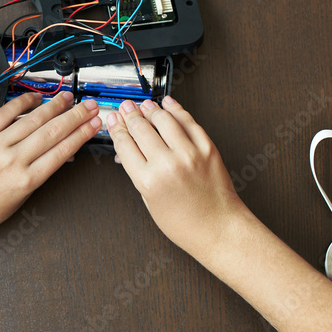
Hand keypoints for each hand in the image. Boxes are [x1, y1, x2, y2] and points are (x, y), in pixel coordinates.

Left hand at [0, 92, 101, 237]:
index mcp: (26, 180)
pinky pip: (5, 113)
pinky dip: (22, 103)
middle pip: (53, 131)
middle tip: (89, 106)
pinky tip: (35, 97)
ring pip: (33, 120)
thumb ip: (39, 174)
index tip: (94, 125)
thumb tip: (59, 154)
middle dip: (76, 116)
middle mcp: (13, 161)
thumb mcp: (21, 199)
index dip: (82, 134)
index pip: (63, 150)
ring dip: (54, 106)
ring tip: (68, 98)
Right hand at [107, 96, 247, 251]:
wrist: (218, 227)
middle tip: (127, 107)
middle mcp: (168, 165)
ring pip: (163, 119)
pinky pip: (188, 121)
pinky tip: (168, 104)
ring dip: (151, 108)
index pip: (125, 144)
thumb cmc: (186, 223)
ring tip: (145, 104)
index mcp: (148, 181)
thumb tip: (130, 150)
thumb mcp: (150, 202)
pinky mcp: (207, 148)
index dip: (116, 128)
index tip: (113, 120)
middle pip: (141, 128)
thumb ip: (139, 173)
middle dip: (130, 114)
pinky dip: (176, 109)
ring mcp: (189, 154)